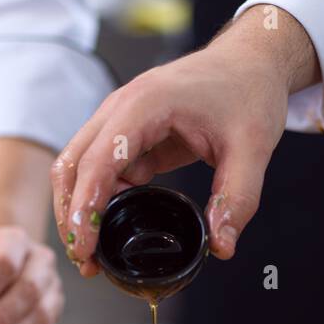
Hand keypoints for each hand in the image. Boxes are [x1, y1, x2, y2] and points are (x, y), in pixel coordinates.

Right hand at [52, 5, 319, 275]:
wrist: (251, 60)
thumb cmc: (249, 92)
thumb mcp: (252, 148)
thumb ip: (237, 199)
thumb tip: (221, 247)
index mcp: (145, 104)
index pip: (98, 162)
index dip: (86, 209)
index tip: (85, 248)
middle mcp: (121, 108)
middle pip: (73, 165)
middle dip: (71, 216)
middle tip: (86, 262)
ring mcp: (119, 119)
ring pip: (79, 167)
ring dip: (79, 210)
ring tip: (94, 255)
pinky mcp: (127, 133)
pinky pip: (100, 168)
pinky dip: (98, 200)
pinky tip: (110, 229)